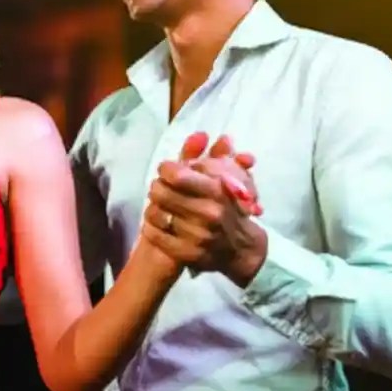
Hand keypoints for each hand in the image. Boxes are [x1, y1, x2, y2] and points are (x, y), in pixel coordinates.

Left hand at [140, 133, 267, 286]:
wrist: (241, 250)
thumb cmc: (231, 208)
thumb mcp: (229, 179)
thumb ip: (216, 157)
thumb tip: (215, 136)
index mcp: (218, 191)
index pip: (177, 175)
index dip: (166, 169)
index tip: (167, 169)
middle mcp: (208, 214)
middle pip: (161, 193)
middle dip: (157, 186)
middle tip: (159, 186)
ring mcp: (198, 236)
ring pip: (155, 213)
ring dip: (152, 206)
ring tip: (158, 203)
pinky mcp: (187, 254)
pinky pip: (155, 235)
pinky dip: (150, 226)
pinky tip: (155, 221)